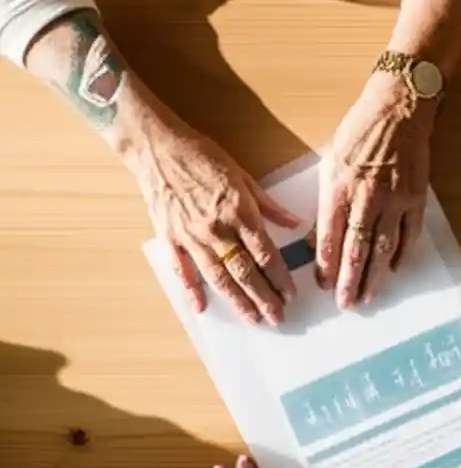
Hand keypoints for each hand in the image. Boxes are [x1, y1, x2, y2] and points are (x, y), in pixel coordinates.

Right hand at [132, 124, 301, 324]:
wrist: (158, 147)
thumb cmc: (203, 156)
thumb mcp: (244, 176)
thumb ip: (269, 205)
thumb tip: (295, 223)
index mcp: (239, 212)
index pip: (266, 254)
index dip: (280, 277)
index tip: (291, 294)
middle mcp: (217, 229)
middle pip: (245, 272)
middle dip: (264, 298)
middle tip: (278, 318)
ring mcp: (191, 236)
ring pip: (218, 277)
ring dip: (237, 301)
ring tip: (253, 319)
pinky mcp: (170, 238)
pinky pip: (182, 270)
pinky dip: (191, 291)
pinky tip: (201, 308)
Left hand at [317, 74, 431, 308]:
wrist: (398, 109)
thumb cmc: (360, 133)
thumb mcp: (331, 164)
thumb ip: (326, 204)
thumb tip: (317, 240)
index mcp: (340, 188)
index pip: (330, 237)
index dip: (326, 265)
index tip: (323, 285)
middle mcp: (367, 197)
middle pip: (356, 249)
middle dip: (349, 280)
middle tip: (345, 303)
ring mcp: (395, 199)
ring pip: (383, 247)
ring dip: (374, 276)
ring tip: (368, 295)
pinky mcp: (416, 197)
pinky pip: (410, 234)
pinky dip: (402, 254)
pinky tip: (395, 270)